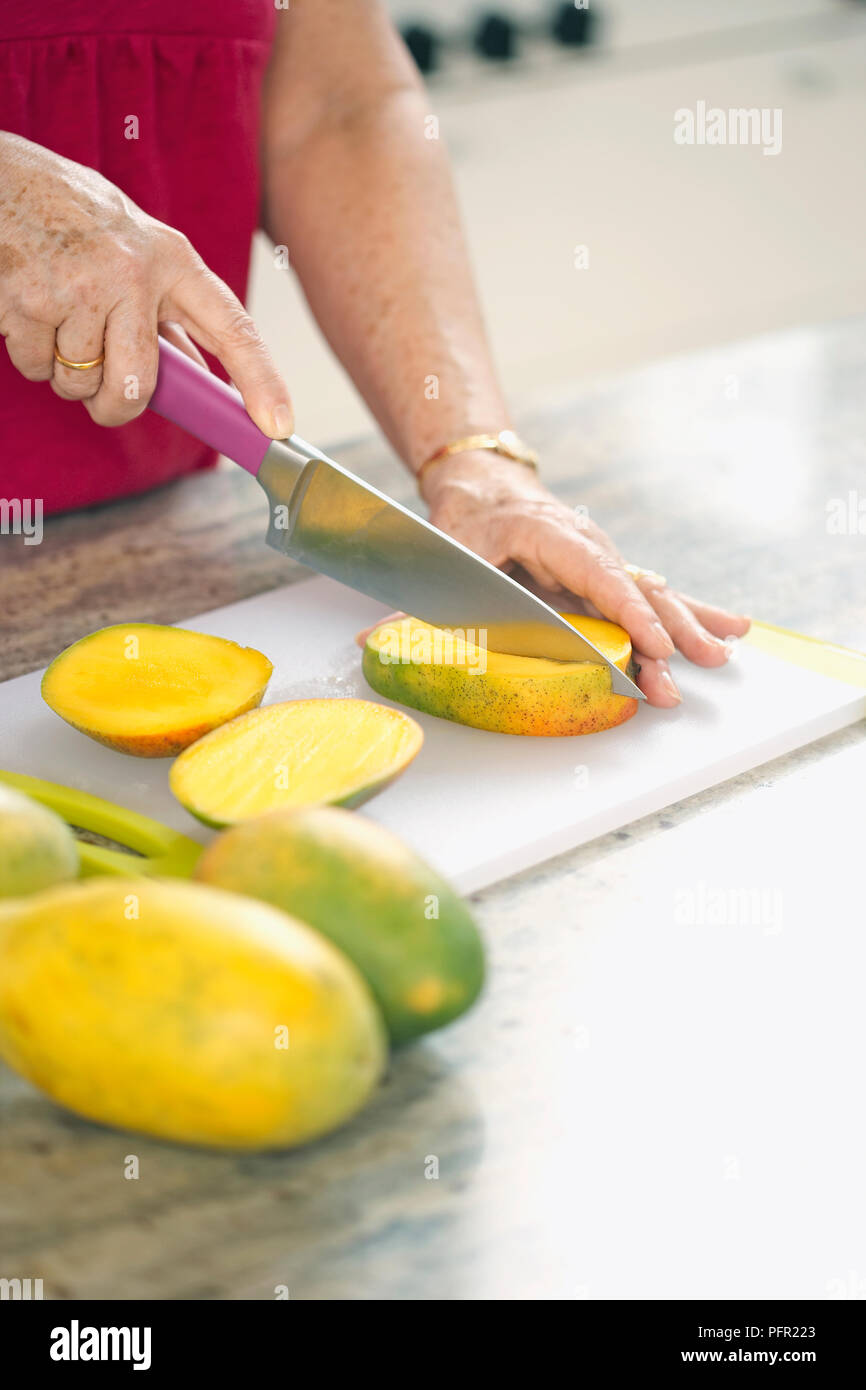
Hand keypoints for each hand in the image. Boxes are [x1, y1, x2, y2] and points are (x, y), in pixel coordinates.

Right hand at [0, 133, 291, 433]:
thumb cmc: (77, 219)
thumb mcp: (137, 250)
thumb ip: (168, 311)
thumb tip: (197, 377)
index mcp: (173, 260)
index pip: (232, 328)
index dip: (261, 380)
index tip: (279, 424)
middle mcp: (132, 272)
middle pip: (137, 387)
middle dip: (115, 408)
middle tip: (103, 398)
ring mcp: (78, 287)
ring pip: (80, 384)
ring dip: (65, 374)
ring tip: (57, 319)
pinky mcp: (27, 301)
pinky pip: (36, 368)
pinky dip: (30, 354)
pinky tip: (28, 310)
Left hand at [418, 450, 749, 706]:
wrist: (482, 482)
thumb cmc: (463, 519)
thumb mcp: (440, 554)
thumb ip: (414, 601)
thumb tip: (370, 640)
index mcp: (548, 534)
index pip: (595, 573)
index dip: (625, 610)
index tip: (650, 641)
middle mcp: (585, 545)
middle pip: (632, 589)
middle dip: (664, 633)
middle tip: (687, 670)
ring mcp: (601, 560)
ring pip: (651, 593)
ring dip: (686, 627)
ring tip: (722, 655)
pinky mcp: (606, 576)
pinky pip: (652, 595)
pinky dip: (691, 613)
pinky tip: (730, 629)